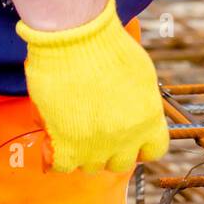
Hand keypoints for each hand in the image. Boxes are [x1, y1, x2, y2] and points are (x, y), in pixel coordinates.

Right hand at [17, 0, 167, 172]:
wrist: (78, 37)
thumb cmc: (108, 46)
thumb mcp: (141, 75)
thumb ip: (140, 99)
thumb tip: (132, 107)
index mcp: (150, 122)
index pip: (153, 151)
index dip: (139, 147)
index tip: (128, 138)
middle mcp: (127, 139)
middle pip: (120, 163)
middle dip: (109, 152)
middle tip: (95, 134)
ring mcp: (98, 144)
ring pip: (90, 165)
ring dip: (81, 153)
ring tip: (69, 133)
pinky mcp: (67, 141)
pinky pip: (60, 165)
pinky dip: (54, 160)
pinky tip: (50, 150)